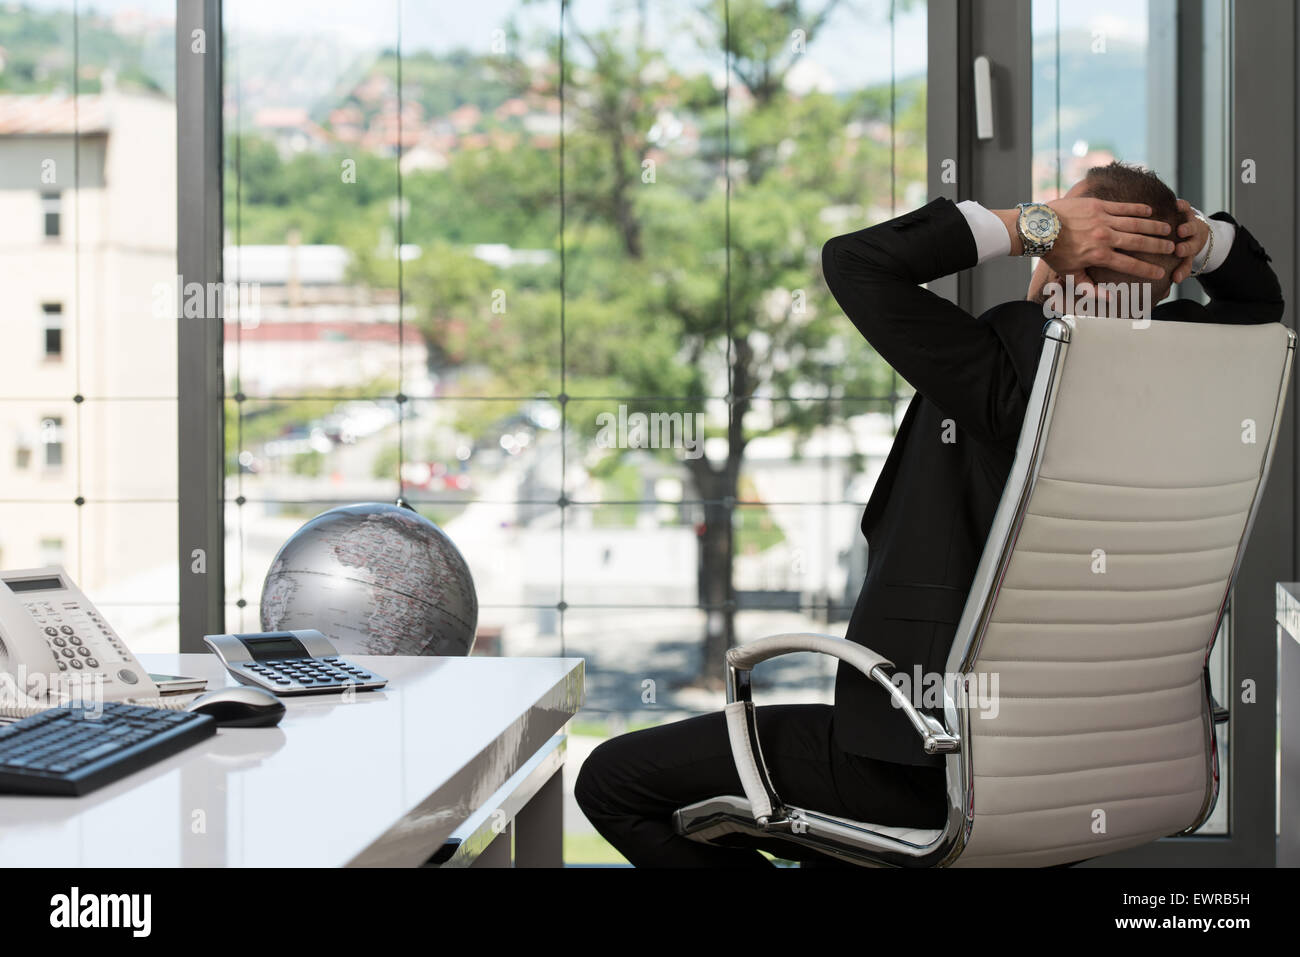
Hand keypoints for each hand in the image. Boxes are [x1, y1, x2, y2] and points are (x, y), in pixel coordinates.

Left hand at [1042, 197, 1174, 282]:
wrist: (1040, 228)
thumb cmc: (1054, 253)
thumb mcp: (1071, 275)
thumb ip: (1091, 288)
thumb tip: (1109, 299)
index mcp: (1099, 256)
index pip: (1129, 264)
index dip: (1147, 270)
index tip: (1160, 273)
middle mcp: (1105, 237)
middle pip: (1139, 242)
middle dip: (1158, 246)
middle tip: (1172, 248)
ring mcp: (1103, 219)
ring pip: (1136, 223)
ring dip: (1153, 227)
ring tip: (1167, 230)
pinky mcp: (1098, 205)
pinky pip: (1123, 207)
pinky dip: (1138, 209)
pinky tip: (1150, 211)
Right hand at [1171, 199, 1208, 282]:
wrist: (1189, 228)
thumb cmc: (1178, 247)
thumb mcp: (1179, 260)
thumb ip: (1176, 271)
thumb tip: (1164, 292)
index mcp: (1187, 253)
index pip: (1186, 264)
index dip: (1182, 270)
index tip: (1174, 278)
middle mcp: (1190, 240)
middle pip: (1190, 244)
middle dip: (1186, 248)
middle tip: (1178, 251)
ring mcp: (1189, 224)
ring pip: (1191, 226)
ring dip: (1187, 228)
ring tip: (1180, 231)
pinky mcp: (1187, 211)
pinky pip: (1187, 207)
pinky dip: (1183, 206)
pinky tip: (1176, 204)